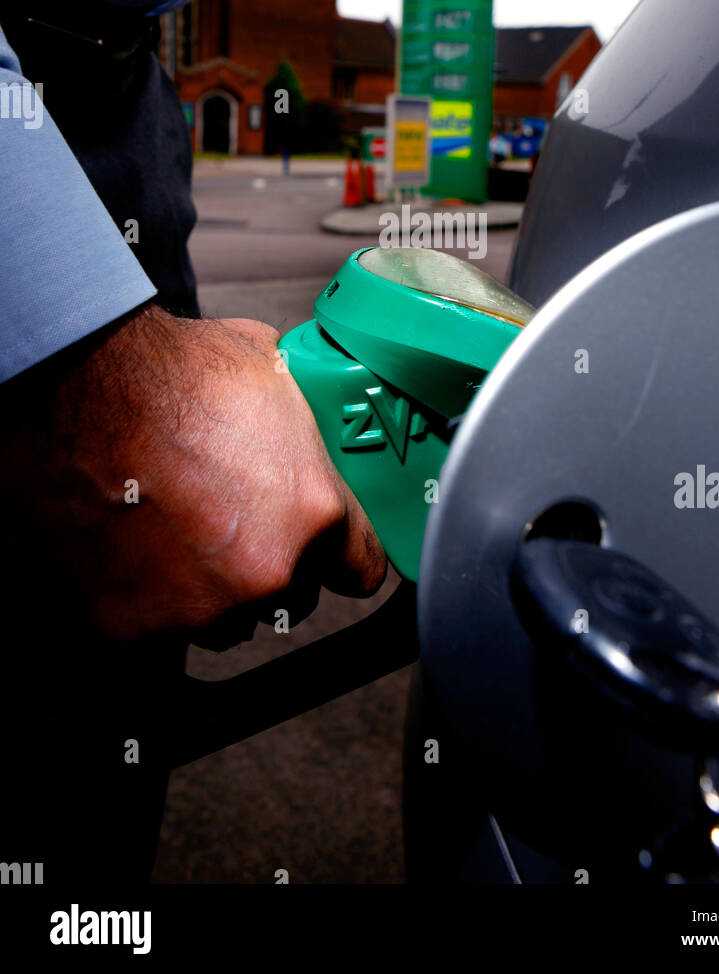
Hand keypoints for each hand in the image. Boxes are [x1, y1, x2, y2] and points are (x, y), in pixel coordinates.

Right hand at [1, 305, 385, 639]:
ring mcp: (198, 609)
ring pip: (223, 619)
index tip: (324, 547)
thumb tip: (306, 421)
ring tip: (175, 528)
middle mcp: (265, 573)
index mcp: (313, 513)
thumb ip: (302, 424)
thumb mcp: (270, 372)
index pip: (359, 569)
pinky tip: (133, 548)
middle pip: (288, 594)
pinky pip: (157, 628)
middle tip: (230, 519)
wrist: (77, 389)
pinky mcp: (133, 629)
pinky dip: (148, 598)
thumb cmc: (167, 373)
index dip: (339, 552)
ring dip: (209, 587)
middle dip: (268, 562)